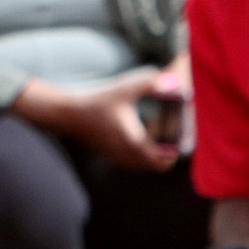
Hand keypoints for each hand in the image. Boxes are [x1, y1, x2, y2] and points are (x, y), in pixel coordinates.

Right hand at [13, 70, 179, 171]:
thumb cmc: (96, 102)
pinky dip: (139, 158)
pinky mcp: (108, 154)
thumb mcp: (122, 90)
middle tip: (171, 143)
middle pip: (155, 167)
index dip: (174, 154)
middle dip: (166, 158)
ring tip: (156, 143)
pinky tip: (137, 142)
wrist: (68, 114)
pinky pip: (131, 164)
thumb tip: (171, 82)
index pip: (162, 160)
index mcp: (133, 141)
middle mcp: (126, 153)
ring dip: (153, 159)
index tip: (179, 142)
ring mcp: (116, 156)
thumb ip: (148, 84)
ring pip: (143, 167)